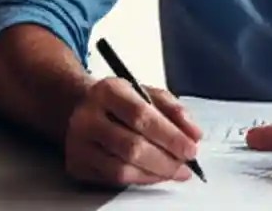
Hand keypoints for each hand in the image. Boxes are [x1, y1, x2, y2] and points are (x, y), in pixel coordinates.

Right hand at [64, 78, 203, 186]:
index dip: (169, 136)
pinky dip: (140, 179)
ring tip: (174, 171)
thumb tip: (194, 135)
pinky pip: (114, 179)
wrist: (80, 108)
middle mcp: (88, 117)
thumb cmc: (119, 102)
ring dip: (155, 174)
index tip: (191, 148)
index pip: (141, 116)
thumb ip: (174, 110)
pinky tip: (154, 174)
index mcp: (108, 91)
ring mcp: (79, 143)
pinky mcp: (77, 164)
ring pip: (122, 168)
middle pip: (131, 146)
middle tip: (185, 165)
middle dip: (165, 160)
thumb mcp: (147, 93)